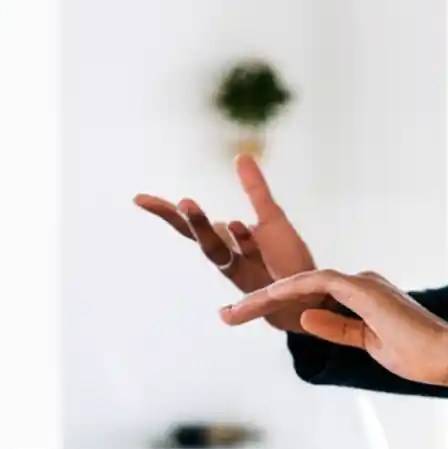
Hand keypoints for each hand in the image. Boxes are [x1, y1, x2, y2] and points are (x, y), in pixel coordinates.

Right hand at [135, 154, 325, 332]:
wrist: (308, 293)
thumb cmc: (286, 258)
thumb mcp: (271, 217)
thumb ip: (255, 189)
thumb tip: (240, 155)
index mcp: (225, 238)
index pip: (190, 223)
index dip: (164, 211)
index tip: (138, 198)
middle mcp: (227, 255)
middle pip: (198, 236)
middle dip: (184, 219)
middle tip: (176, 199)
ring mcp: (241, 270)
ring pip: (215, 249)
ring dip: (202, 228)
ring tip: (188, 205)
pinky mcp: (257, 284)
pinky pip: (246, 260)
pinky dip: (242, 241)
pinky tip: (237, 223)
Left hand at [221, 269, 447, 394]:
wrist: (446, 356)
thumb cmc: (417, 355)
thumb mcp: (367, 344)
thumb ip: (338, 329)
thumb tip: (303, 318)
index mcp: (362, 296)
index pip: (310, 298)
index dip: (277, 307)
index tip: (248, 319)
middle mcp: (359, 284)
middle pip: (298, 288)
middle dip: (258, 301)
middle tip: (225, 315)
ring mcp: (360, 283)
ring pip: (300, 283)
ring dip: (263, 299)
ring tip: (231, 313)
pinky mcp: (362, 288)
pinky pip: (316, 283)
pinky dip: (288, 290)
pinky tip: (263, 299)